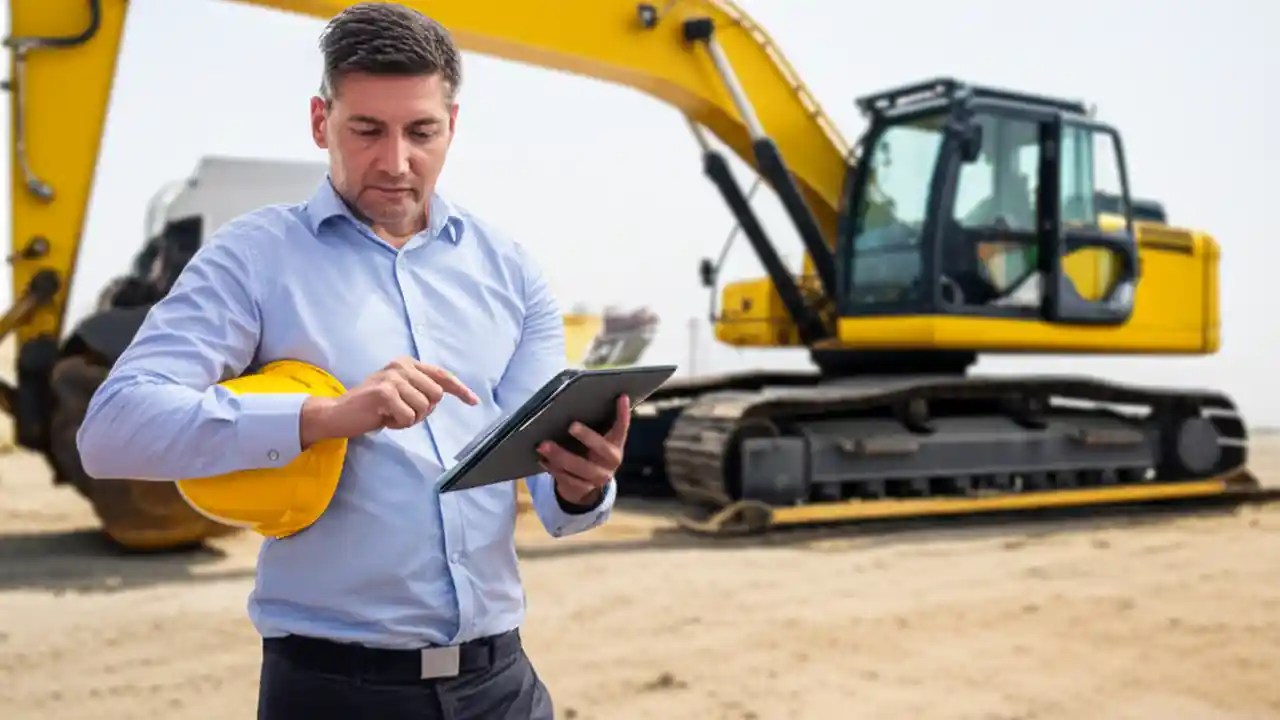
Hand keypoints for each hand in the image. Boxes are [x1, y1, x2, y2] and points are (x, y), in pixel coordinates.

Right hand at [300, 357, 478, 446]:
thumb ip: (420, 390)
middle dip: (424, 411)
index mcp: (406, 363)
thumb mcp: (399, 392)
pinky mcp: (385, 393)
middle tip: (401, 413)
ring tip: (390, 415)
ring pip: (424, 408)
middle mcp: (401, 366)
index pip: (441, 375)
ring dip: (409, 419)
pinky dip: (399, 424)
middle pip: (436, 395)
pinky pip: (409, 417)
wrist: (338, 413)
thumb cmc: (371, 406)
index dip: (460, 389)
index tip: (473, 401)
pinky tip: (383, 419)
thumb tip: (443, 396)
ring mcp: (393, 378)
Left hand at [537, 394, 630, 505]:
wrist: (587, 485)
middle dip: (586, 437)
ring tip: (543, 445)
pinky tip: (542, 459)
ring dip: (560, 456)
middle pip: (601, 448)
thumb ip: (596, 427)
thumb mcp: (597, 442)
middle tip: (571, 426)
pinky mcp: (582, 489)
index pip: (622, 427)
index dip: (623, 413)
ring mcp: (597, 478)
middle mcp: (611, 463)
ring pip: (579, 467)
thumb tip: (581, 401)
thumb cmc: (589, 454)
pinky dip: (552, 468)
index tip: (621, 396)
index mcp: (616, 447)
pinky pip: (566, 478)